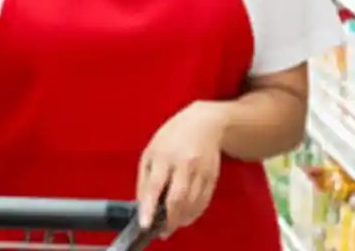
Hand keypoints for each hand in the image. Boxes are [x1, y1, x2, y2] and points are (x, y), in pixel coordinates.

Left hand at [136, 102, 225, 237]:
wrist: (205, 123)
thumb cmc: (173, 136)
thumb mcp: (150, 151)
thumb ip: (144, 179)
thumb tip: (142, 205)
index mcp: (163, 156)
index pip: (154, 186)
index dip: (149, 207)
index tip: (145, 224)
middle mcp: (183, 164)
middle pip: (177, 199)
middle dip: (169, 220)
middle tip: (162, 231)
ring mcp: (200, 171)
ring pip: (192, 204)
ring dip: (181, 219)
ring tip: (172, 223)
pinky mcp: (212, 177)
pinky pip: (204, 202)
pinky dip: (194, 213)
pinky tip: (186, 215)